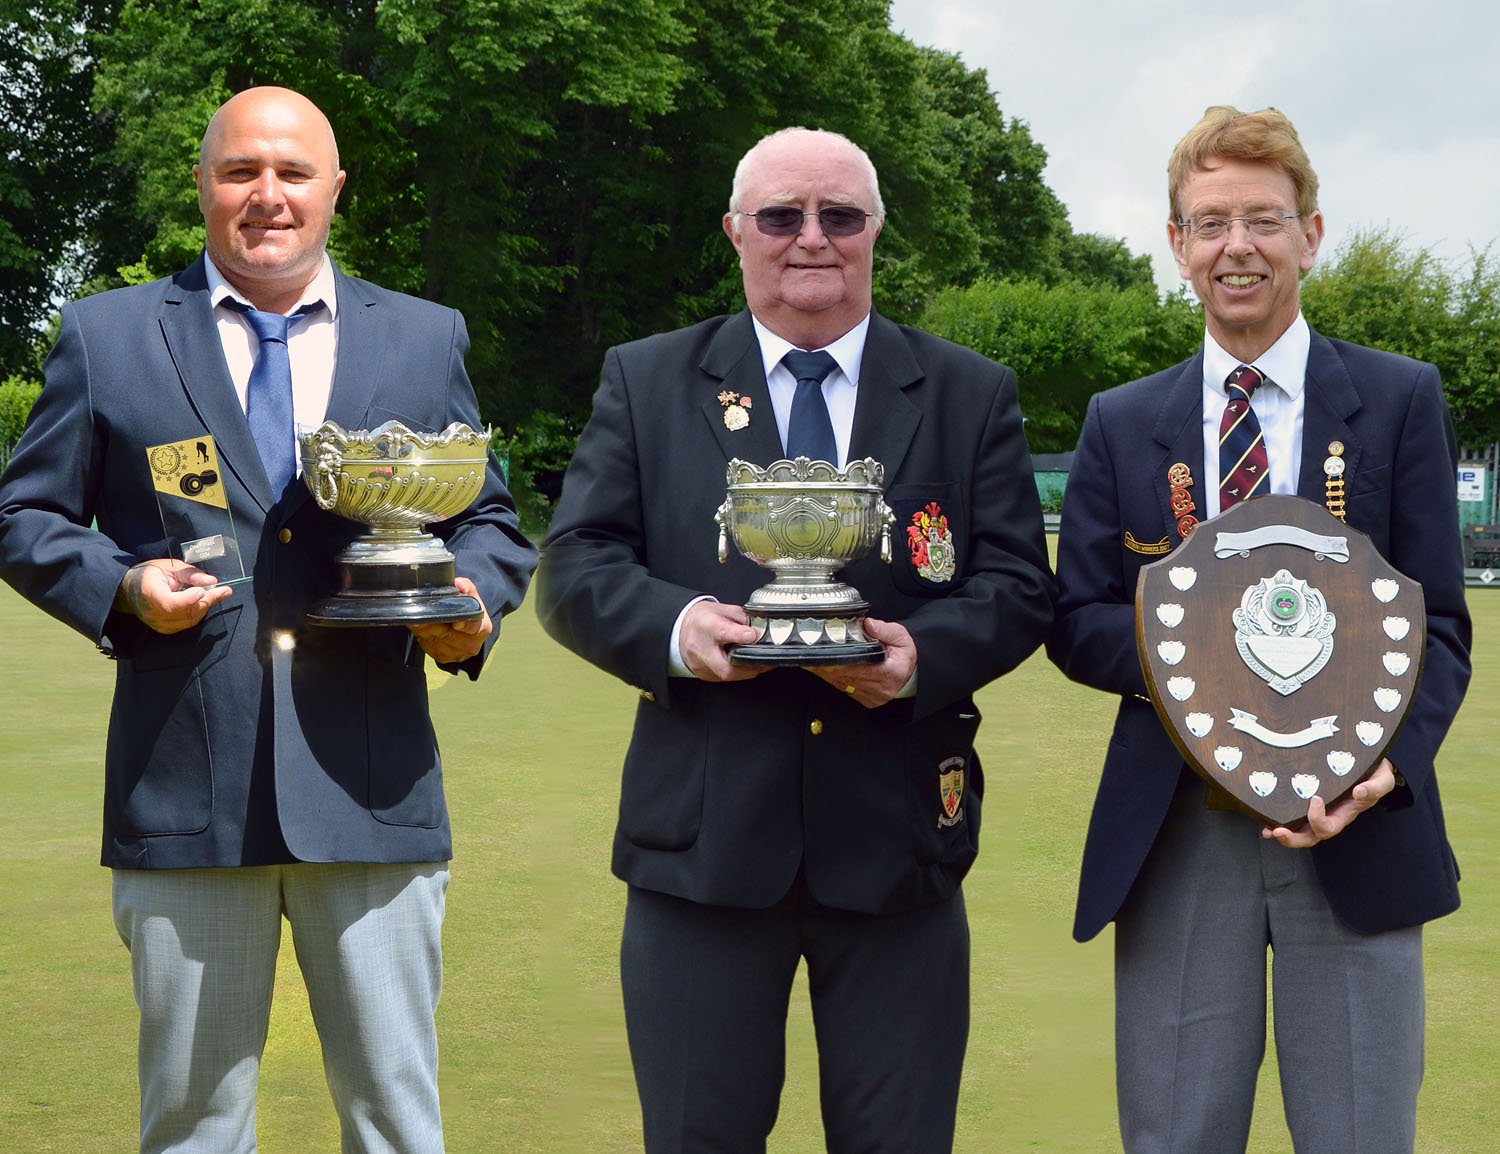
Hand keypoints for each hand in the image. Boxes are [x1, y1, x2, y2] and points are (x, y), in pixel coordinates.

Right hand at [114, 558, 232, 633]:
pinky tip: (203, 601)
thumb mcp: (170, 567)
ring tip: (217, 593)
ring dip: (206, 606)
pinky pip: (188, 623)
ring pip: (190, 619)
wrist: (132, 589)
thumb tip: (212, 581)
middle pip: (185, 612)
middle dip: (208, 600)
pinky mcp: (166, 629)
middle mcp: (153, 613)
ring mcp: (159, 624)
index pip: (170, 604)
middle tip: (225, 591)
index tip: (203, 590)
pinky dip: (199, 612)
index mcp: (149, 594)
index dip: (189, 599)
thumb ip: (190, 574)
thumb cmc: (151, 574)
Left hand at [408, 577, 492, 662]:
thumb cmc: (470, 610)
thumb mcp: (472, 596)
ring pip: (432, 638)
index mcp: (482, 629)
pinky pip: (426, 644)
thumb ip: (466, 587)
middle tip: (422, 610)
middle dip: (432, 621)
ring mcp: (455, 654)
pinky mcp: (442, 658)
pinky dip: (420, 634)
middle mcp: (469, 645)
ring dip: (423, 627)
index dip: (463, 624)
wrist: (467, 629)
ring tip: (420, 616)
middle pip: (446, 633)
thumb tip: (458, 583)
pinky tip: (421, 626)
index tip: (455, 623)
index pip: (473, 627)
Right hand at [680, 601, 765, 682]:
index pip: (722, 632)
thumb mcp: (723, 610)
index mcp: (707, 626)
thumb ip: (742, 619)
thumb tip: (761, 629)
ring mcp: (701, 665)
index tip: (752, 636)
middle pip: (725, 666)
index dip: (738, 635)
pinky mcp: (705, 675)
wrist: (682, 630)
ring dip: (748, 670)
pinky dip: (739, 673)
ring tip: (761, 662)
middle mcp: (702, 648)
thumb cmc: (703, 619)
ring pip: (727, 675)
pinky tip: (746, 665)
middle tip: (765, 659)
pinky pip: (725, 678)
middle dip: (748, 665)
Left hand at [804, 617, 916, 708]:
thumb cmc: (904, 654)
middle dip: (828, 667)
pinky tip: (824, 670)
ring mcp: (873, 697)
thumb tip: (868, 624)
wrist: (911, 671)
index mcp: (891, 673)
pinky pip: (845, 690)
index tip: (825, 657)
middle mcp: (881, 688)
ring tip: (813, 662)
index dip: (840, 663)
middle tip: (811, 657)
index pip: (860, 669)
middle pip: (847, 677)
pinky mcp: (867, 700)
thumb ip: (884, 630)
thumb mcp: (901, 636)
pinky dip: (834, 680)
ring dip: (827, 674)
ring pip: (843, 685)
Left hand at [1262, 758, 1397, 847]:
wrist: (1371, 764)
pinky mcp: (1307, 800)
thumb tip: (1359, 792)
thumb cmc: (1376, 773)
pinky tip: (1265, 816)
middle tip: (1278, 831)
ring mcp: (1318, 810)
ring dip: (1282, 833)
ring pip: (1299, 830)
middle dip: (1293, 838)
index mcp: (1345, 814)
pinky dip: (1277, 818)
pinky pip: (1292, 815)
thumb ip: (1375, 787)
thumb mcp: (1382, 779)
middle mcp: (1329, 816)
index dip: (1318, 819)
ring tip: (1267, 830)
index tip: (1315, 798)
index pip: (1328, 827)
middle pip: (1310, 836)